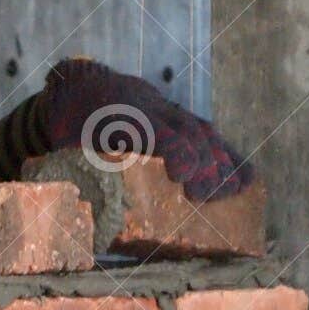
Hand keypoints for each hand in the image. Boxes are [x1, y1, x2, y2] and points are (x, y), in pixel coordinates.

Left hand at [38, 58, 252, 200]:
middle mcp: (152, 109)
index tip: (181, 174)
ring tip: (232, 193)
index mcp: (120, 115)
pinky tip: (246, 180)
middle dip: (202, 163)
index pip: (154, 128)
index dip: (172, 149)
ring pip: (203, 131)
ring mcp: (171, 112)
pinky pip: (210, 135)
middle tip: (204, 197)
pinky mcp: (181, 119)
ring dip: (221, 162)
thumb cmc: (71, 127)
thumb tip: (76, 222)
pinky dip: (229, 156)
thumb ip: (70, 177)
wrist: (84, 87)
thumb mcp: (62, 147)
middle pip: (186, 132)